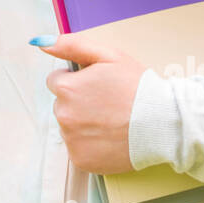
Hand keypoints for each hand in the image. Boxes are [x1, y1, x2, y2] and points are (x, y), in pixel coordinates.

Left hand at [35, 32, 148, 174]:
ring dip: (83, 123)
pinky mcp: (81, 160)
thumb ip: (71, 45)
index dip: (77, 81)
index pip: (56, 81)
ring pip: (69, 127)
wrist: (163, 123)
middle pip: (62, 105)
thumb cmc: (137, 86)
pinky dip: (90, 144)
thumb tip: (40, 42)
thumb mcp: (108, 55)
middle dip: (79, 102)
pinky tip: (109, 137)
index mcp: (66, 88)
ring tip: (111, 120)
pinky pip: (78, 148)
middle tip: (107, 103)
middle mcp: (63, 115)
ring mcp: (71, 140)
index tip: (97, 85)